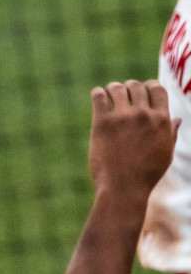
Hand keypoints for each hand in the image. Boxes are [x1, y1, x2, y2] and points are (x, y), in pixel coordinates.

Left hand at [89, 80, 179, 196]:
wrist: (124, 187)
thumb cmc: (147, 174)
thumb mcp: (166, 153)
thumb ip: (171, 133)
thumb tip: (177, 119)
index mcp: (162, 120)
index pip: (157, 89)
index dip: (149, 86)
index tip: (143, 90)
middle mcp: (143, 115)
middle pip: (135, 86)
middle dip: (129, 88)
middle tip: (123, 95)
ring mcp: (122, 117)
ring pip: (116, 87)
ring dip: (112, 89)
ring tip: (109, 96)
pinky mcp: (102, 122)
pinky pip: (98, 95)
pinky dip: (97, 93)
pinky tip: (98, 99)